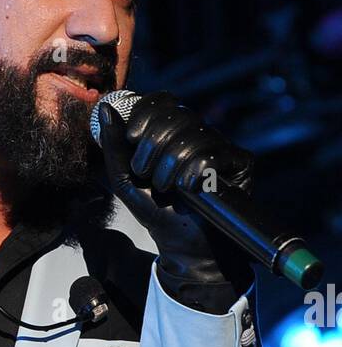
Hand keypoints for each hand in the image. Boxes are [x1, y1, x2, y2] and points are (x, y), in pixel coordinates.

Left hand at [97, 91, 254, 298]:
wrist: (183, 244)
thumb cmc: (156, 209)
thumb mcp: (125, 179)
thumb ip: (113, 146)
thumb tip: (106, 108)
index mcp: (172, 130)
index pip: (161, 101)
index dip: (145, 113)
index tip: (133, 137)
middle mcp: (199, 132)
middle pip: (176, 114)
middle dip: (152, 145)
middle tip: (145, 173)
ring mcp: (221, 145)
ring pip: (192, 136)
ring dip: (169, 167)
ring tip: (166, 189)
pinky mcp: (240, 162)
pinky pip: (213, 155)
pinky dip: (192, 174)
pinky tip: (188, 191)